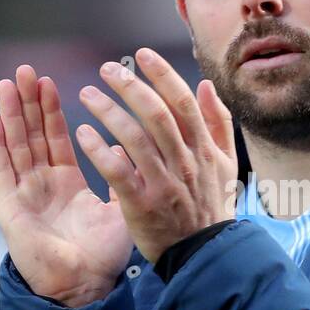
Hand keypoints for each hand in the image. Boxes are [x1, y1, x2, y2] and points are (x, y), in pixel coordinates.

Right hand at [0, 64, 133, 306]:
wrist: (85, 287)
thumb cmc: (103, 256)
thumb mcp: (120, 210)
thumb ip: (121, 177)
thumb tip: (125, 145)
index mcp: (67, 185)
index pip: (56, 139)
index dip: (51, 110)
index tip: (49, 81)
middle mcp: (42, 185)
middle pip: (31, 135)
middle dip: (28, 103)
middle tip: (25, 69)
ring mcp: (24, 194)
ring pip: (15, 145)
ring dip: (11, 114)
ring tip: (7, 83)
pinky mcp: (11, 207)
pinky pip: (2, 170)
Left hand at [74, 48, 237, 266]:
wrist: (204, 255)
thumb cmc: (211, 207)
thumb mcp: (225, 163)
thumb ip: (218, 123)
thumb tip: (205, 85)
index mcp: (204, 149)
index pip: (182, 102)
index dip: (162, 74)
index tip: (142, 54)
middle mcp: (185, 162)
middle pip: (156, 114)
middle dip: (130, 86)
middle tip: (107, 69)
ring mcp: (164, 184)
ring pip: (134, 138)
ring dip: (108, 112)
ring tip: (87, 95)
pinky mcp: (142, 205)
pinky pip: (117, 172)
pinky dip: (99, 150)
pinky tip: (83, 134)